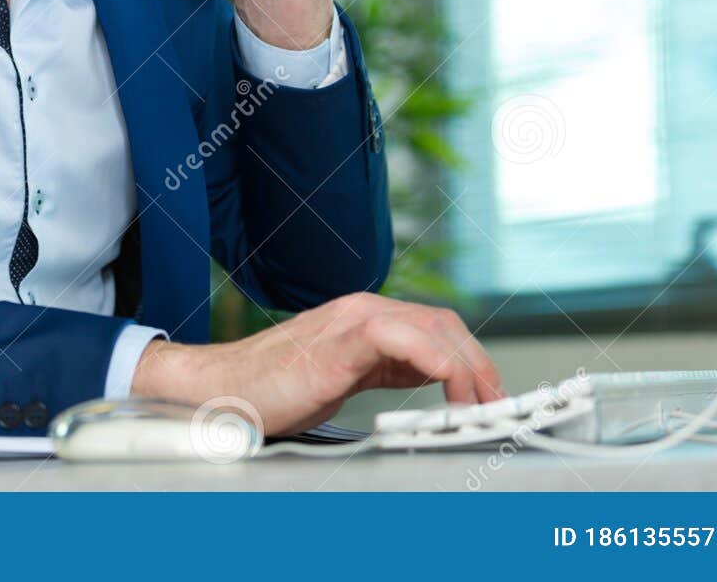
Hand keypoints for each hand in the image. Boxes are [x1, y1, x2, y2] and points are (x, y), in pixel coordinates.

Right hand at [130, 292, 505, 436]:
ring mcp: (351, 321)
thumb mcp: (342, 377)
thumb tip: (429, 382)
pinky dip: (438, 361)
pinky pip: (404, 339)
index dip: (471, 359)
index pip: (436, 327)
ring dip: (468, 367)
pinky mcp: (340, 341)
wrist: (220, 389)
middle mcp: (362, 310)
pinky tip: (450, 389)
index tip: (490, 396)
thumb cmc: (271, 388)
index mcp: (364, 319)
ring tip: (482, 406)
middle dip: (479, 365)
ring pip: (432, 327)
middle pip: (444, 323)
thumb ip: (383, 369)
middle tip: (497, 405)